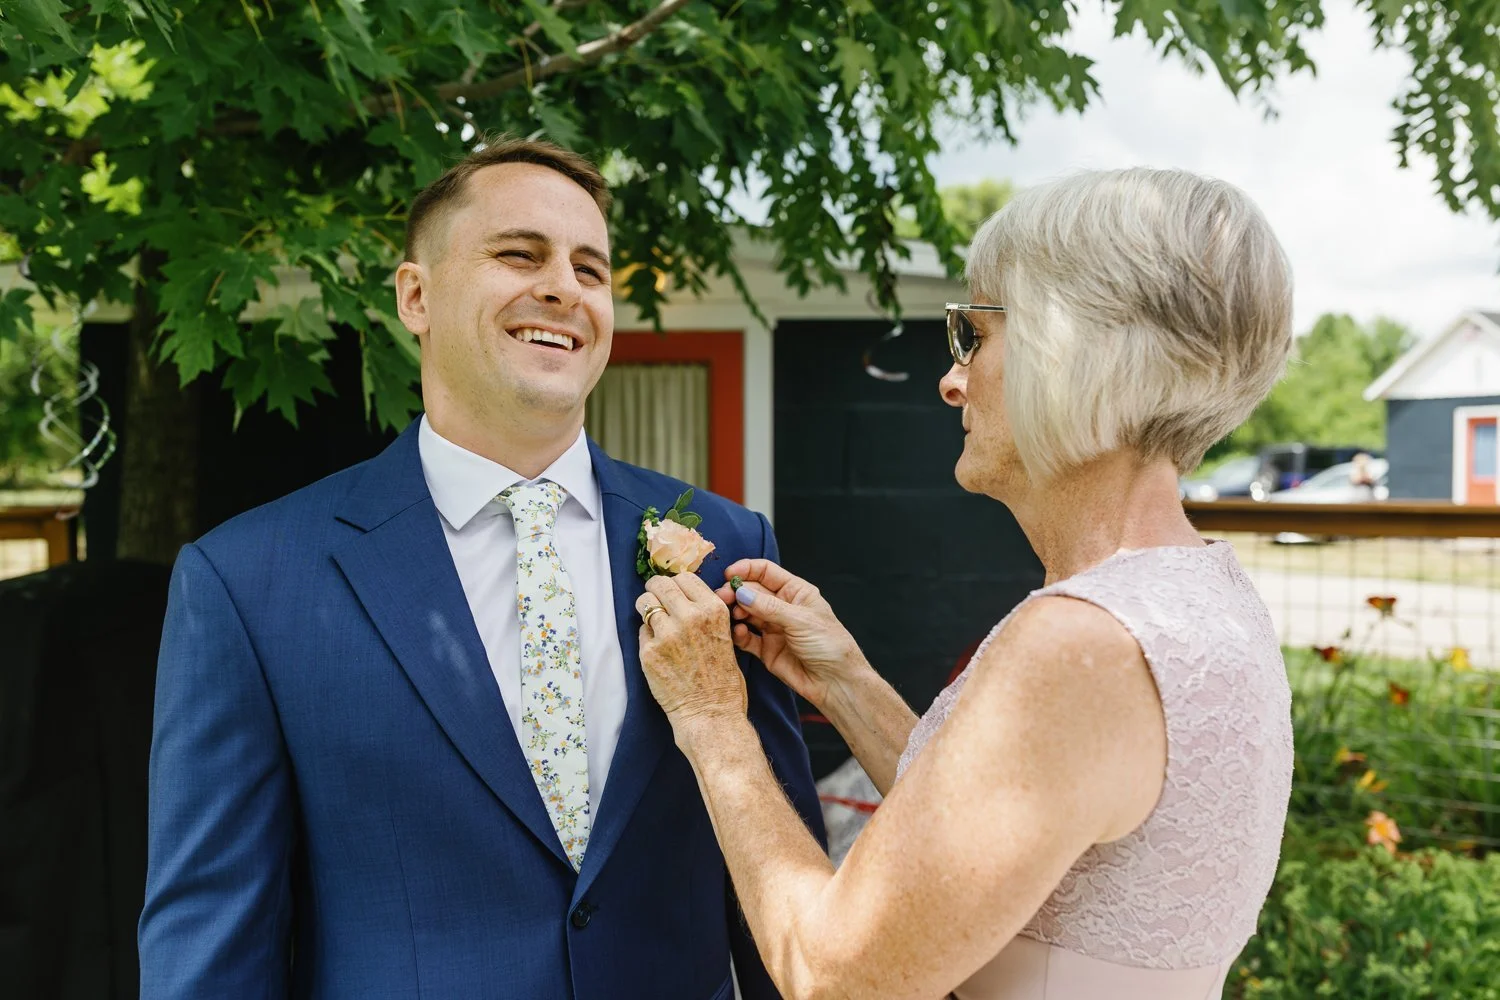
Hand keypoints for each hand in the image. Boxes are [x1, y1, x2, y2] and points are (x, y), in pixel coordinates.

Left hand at [636, 573, 747, 728]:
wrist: (711, 715)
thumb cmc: (723, 682)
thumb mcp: (726, 636)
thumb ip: (706, 615)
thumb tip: (684, 599)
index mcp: (713, 610)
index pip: (685, 577)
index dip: (676, 584)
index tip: (672, 591)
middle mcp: (690, 616)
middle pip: (661, 584)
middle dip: (656, 589)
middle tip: (654, 597)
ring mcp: (666, 634)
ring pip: (645, 602)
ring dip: (646, 608)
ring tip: (652, 620)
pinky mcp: (648, 652)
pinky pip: (641, 631)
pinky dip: (646, 636)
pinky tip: (657, 649)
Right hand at [714, 559, 863, 710]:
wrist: (835, 682)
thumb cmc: (829, 644)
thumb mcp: (800, 620)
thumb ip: (769, 607)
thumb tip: (741, 592)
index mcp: (795, 592)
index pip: (766, 573)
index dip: (747, 570)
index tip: (729, 575)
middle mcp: (782, 607)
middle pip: (752, 592)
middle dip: (736, 592)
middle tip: (722, 597)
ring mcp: (773, 628)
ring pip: (746, 614)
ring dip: (735, 612)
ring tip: (730, 614)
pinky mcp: (766, 649)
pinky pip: (747, 638)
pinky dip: (739, 634)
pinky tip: (740, 633)